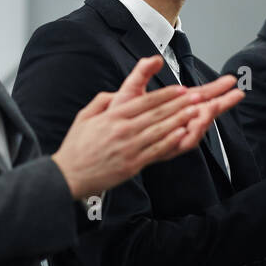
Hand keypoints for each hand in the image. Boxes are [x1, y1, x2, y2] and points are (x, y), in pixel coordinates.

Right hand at [52, 56, 244, 198]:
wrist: (68, 176)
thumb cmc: (76, 147)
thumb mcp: (84, 117)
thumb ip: (101, 102)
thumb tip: (115, 93)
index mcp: (112, 117)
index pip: (143, 102)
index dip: (164, 94)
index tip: (179, 89)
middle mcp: (122, 130)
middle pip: (156, 114)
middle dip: (179, 104)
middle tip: (196, 96)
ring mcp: (129, 148)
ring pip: (160, 130)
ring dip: (180, 120)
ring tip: (196, 111)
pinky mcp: (132, 164)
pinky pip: (156, 151)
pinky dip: (171, 142)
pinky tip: (183, 135)